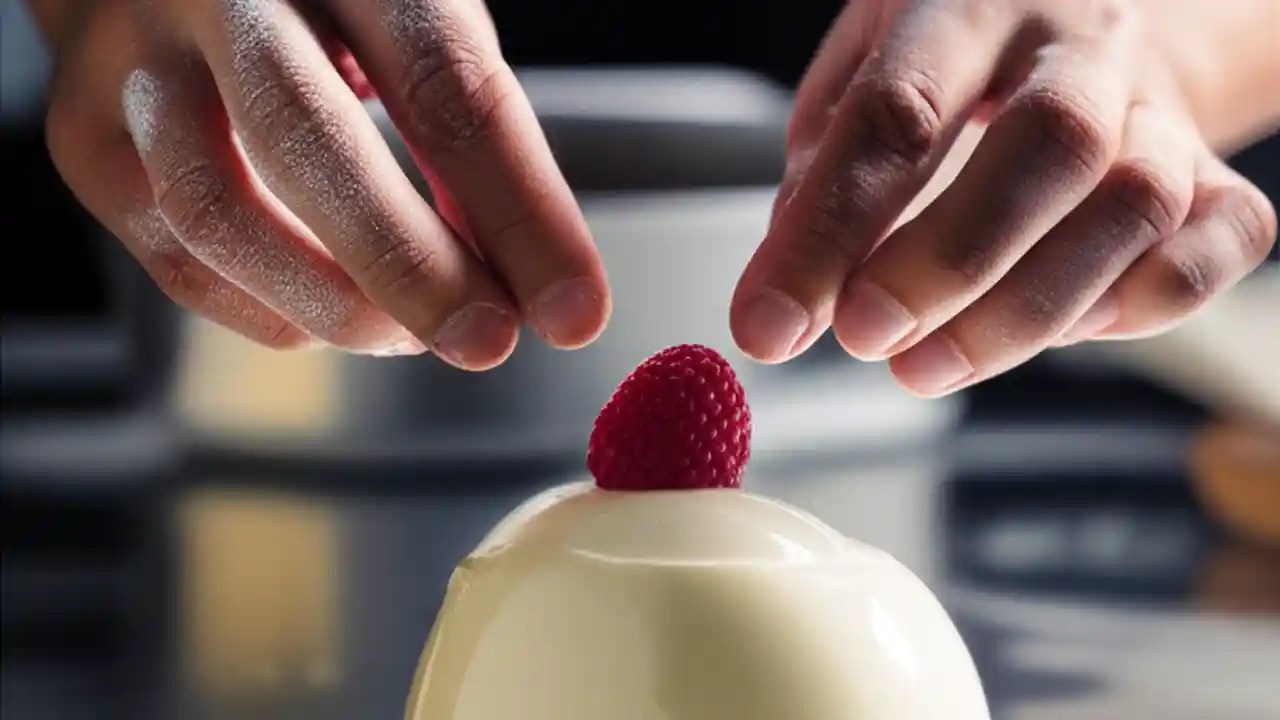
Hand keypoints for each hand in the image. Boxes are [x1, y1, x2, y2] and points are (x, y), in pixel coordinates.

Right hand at [43, 0, 608, 368]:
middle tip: (486, 343)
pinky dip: (271, 312)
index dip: (520, 211)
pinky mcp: (81, 136)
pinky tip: (333, 318)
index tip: (574, 310)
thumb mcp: (415, 15)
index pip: (445, 85)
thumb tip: (518, 270)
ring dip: (332, 303)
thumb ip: (463, 125)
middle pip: (310, 144)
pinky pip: (177, 259)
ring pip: (217, 213)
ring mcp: (130, 62)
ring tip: (409, 337)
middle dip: (413, 269)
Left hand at [731, 0, 1276, 395]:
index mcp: (967, 0)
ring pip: (1136, 202)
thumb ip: (822, 178)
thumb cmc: (951, 62)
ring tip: (925, 367)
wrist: (1096, 14)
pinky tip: (1068, 329)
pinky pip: (1221, 241)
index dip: (827, 232)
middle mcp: (1078, 41)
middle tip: (865, 338)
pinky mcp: (1216, 170)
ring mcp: (1158, 103)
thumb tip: (788, 296)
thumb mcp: (860, 79)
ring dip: (1026, 310)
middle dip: (948, 262)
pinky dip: (1149, 301)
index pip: (897, 112)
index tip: (769, 326)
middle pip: (1049, 143)